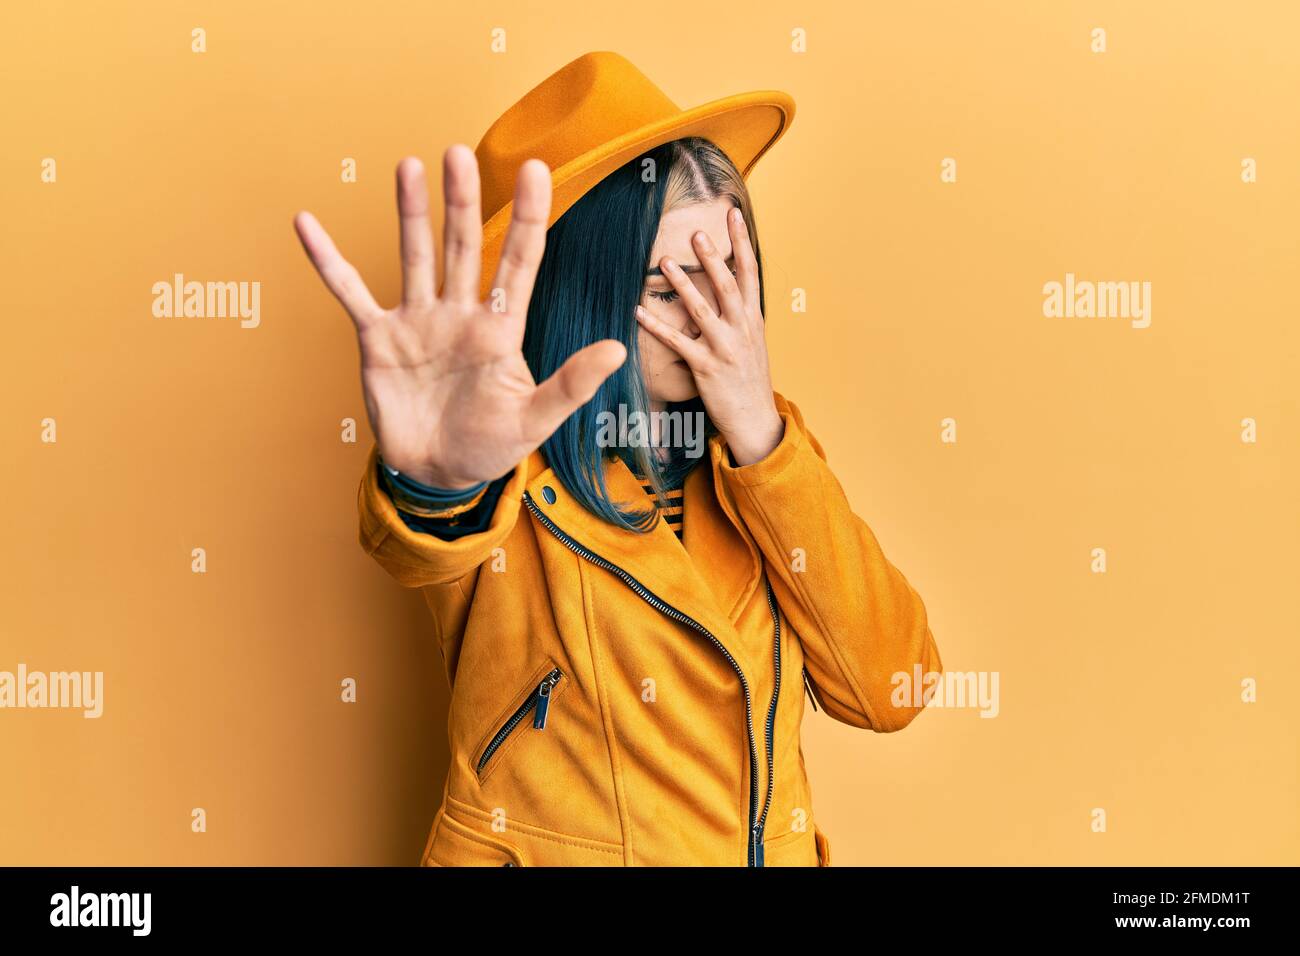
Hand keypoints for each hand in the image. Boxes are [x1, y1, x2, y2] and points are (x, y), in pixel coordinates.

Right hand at [294, 148, 625, 488]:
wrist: (438, 474)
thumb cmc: (492, 446)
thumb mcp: (536, 420)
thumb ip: (572, 384)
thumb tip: (619, 349)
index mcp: (501, 328)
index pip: (519, 261)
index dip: (527, 217)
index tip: (535, 170)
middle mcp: (460, 314)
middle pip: (461, 245)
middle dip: (461, 201)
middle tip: (458, 153)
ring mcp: (418, 322)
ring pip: (415, 256)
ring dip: (410, 213)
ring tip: (408, 167)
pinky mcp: (379, 340)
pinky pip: (351, 292)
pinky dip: (327, 260)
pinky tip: (307, 224)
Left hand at [633, 207, 782, 465]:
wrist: (755, 419)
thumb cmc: (749, 378)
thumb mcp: (754, 341)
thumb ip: (741, 313)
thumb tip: (730, 285)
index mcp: (753, 318)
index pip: (750, 272)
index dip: (741, 241)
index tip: (733, 214)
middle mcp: (742, 328)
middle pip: (727, 284)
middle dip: (712, 257)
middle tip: (696, 232)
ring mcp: (724, 348)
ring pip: (701, 309)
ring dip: (682, 284)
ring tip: (665, 261)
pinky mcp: (705, 367)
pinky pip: (677, 342)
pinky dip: (656, 326)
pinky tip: (638, 311)